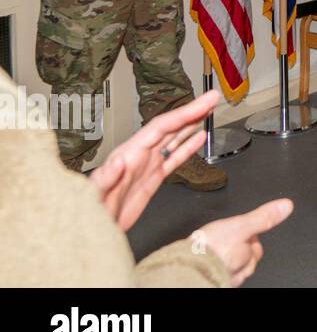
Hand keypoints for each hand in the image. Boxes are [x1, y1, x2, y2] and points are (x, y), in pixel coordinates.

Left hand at [89, 90, 220, 230]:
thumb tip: (118, 162)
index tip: (204, 102)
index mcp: (129, 154)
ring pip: (173, 139)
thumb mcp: (92, 197)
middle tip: (212, 98)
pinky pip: (173, 158)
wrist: (91, 233)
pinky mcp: (151, 179)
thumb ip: (103, 179)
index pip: (162, 127)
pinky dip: (187, 147)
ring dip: (191, 124)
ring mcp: (146, 166)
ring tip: (209, 111)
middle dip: (192, 112)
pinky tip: (198, 138)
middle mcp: (140, 156)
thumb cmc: (87, 213)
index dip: (184, 113)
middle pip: (170, 127)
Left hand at [191, 198, 293, 286]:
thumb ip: (264, 217)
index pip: (252, 234)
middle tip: (235, 253)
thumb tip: (286, 204)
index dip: (253, 238)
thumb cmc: (211, 246)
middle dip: (248, 254)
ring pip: (248, 265)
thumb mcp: (243, 226)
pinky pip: (240, 276)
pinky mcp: (224, 277)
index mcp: (226, 231)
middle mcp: (225, 247)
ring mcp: (224, 263)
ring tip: (228, 263)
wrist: (197, 269)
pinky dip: (235, 275)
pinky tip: (226, 272)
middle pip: (253, 252)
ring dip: (242, 265)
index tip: (246, 239)